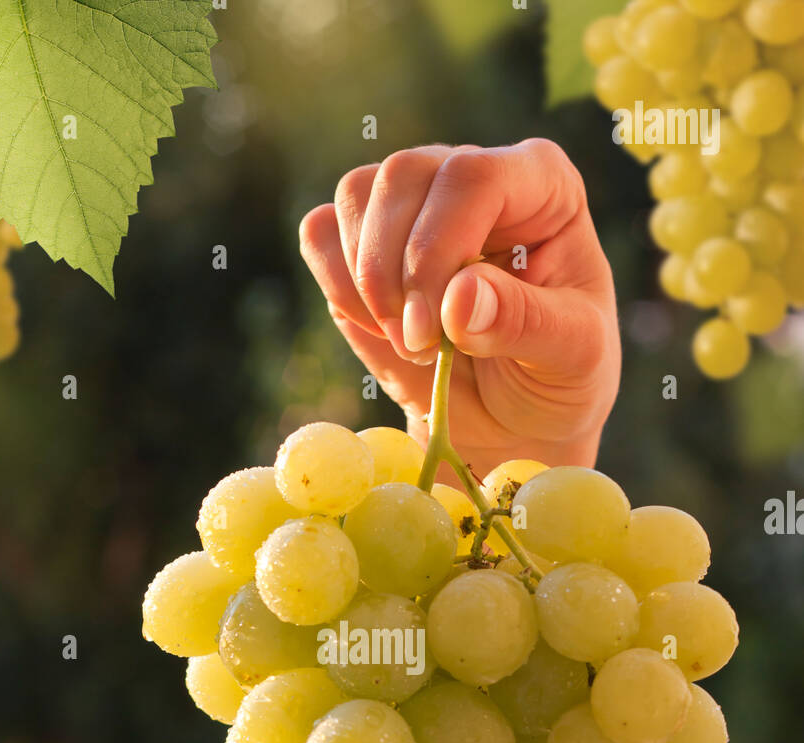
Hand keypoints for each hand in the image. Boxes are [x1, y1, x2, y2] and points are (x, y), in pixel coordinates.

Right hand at [299, 141, 621, 474]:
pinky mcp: (366, 243)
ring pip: (355, 194)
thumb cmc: (558, 375)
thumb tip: (459, 297)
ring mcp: (416, 204)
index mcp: (540, 183)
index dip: (437, 251)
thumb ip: (524, 321)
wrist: (517, 416)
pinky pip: (321, 233)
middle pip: (402, 176)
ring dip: (366, 282)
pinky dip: (338, 288)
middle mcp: (472, 176)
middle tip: (418, 347)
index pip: (472, 176)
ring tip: (408, 343)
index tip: (434, 332)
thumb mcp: (571, 356)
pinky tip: (379, 330)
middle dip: (394, 273)